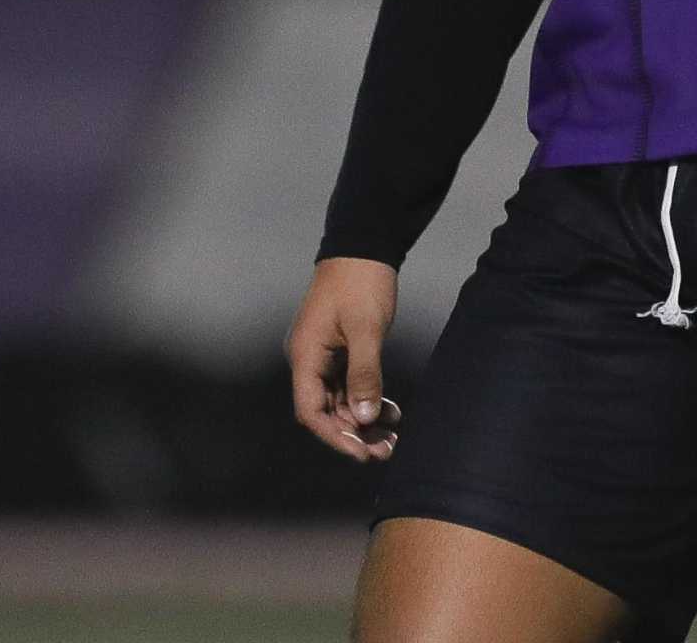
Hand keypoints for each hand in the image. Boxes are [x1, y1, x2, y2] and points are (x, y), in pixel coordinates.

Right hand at [286, 256, 401, 463]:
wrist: (365, 243)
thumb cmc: (363, 282)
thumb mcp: (367, 328)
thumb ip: (364, 373)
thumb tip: (363, 419)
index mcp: (305, 355)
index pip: (311, 411)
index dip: (335, 436)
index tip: (362, 453)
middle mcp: (308, 359)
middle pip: (325, 411)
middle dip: (354, 433)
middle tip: (386, 450)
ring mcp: (322, 354)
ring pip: (339, 400)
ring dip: (362, 420)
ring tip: (391, 438)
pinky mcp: (338, 349)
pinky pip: (348, 384)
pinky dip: (367, 398)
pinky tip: (391, 411)